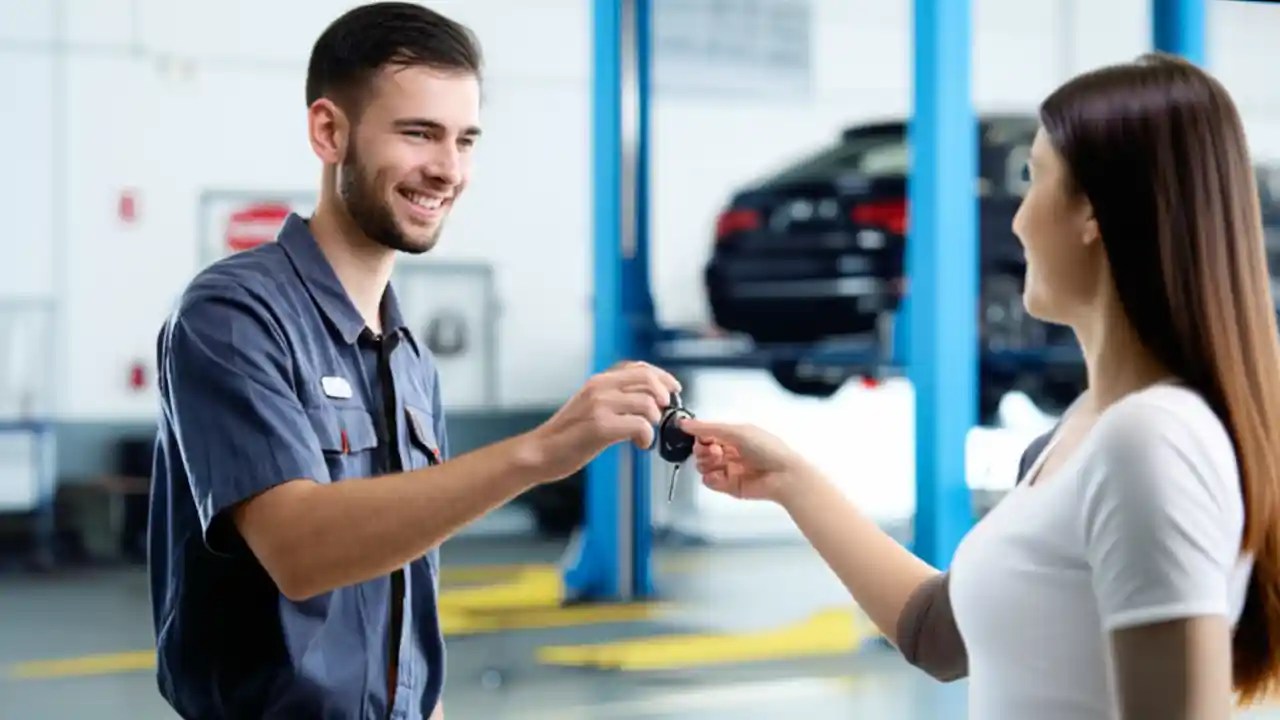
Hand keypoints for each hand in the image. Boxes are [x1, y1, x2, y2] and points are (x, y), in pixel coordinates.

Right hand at [529, 361, 680, 480]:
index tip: (673, 389)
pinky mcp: (601, 426)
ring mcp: (599, 405)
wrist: (540, 452)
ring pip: (647, 402)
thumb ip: (614, 398)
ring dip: (654, 420)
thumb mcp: (590, 406)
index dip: (662, 376)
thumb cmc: (567, 435)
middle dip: (665, 395)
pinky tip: (640, 445)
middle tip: (665, 413)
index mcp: (598, 380)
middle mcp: (599, 387)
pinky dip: (647, 437)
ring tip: (646, 433)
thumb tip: (649, 401)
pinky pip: (639, 426)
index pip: (639, 367)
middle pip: (647, 379)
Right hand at [679, 418, 816, 503]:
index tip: (699, 437)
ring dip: (706, 464)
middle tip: (714, 451)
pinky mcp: (728, 486)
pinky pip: (709, 482)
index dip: (700, 436)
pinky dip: (711, 478)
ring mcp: (728, 469)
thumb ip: (708, 429)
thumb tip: (685, 423)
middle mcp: (729, 452)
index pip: (706, 434)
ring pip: (703, 466)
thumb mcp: (736, 432)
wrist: (783, 475)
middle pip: (701, 451)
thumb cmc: (767, 449)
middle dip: (702, 450)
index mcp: (733, 436)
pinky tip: (720, 476)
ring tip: (718, 462)